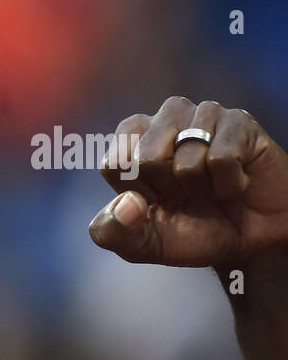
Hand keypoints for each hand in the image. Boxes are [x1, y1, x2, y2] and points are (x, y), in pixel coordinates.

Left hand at [89, 97, 287, 266]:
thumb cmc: (190, 233)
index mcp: (133, 138)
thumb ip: (112, 232)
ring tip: (211, 187)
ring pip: (186, 160)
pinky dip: (228, 185)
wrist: (247, 242)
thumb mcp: (141, 244)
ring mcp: (204, 115)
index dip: (136, 194)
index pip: (114, 164)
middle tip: (187, 195)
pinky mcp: (239, 123)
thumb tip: (127, 202)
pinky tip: (235, 183)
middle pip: (146, 159)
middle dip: (168, 191)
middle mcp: (166, 118)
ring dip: (200, 190)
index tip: (156, 200)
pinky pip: (222, 159)